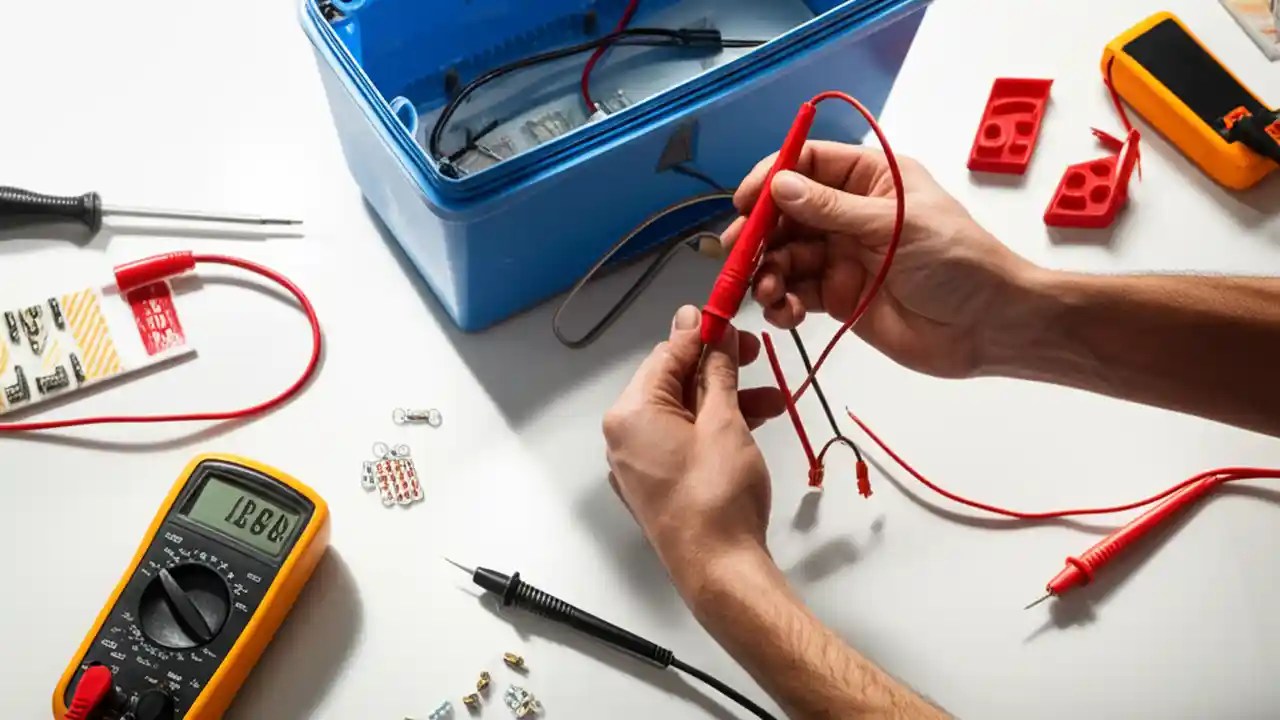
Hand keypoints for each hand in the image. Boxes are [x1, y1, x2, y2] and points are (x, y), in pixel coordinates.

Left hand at [603, 306, 784, 594]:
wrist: (719, 570)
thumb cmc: (718, 494)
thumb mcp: (725, 421)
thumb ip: (718, 372)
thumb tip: (714, 332)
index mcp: (630, 414)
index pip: (666, 354)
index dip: (703, 332)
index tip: (733, 318)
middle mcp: (624, 437)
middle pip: (672, 383)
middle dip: (718, 367)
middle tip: (757, 355)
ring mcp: (638, 465)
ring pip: (683, 413)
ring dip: (725, 399)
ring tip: (774, 398)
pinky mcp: (657, 486)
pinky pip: (682, 441)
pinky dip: (714, 428)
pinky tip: (754, 425)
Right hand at [724, 141, 1036, 377]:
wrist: (989, 326)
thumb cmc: (958, 262)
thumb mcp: (896, 226)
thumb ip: (833, 209)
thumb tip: (780, 186)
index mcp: (871, 180)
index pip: (808, 164)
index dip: (772, 178)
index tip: (745, 201)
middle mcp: (850, 214)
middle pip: (787, 213)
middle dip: (759, 232)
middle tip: (736, 253)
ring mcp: (842, 256)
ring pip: (785, 255)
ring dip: (768, 271)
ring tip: (769, 291)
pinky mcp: (838, 296)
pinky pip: (796, 292)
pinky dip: (782, 302)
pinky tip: (785, 312)